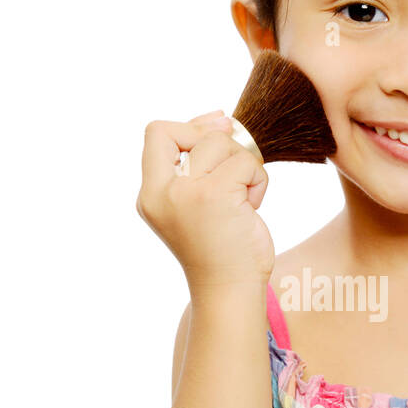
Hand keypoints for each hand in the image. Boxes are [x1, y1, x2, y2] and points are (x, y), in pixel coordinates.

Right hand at [136, 111, 273, 287]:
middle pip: (195, 134)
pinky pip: (244, 163)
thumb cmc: (221, 247)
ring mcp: (185, 193)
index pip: (156, 132)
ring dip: (244, 166)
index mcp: (151, 193)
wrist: (230, 288)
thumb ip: (198, 164)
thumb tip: (222, 119)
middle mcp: (161, 192)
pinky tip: (252, 206)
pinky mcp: (213, 196)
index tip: (217, 129)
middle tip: (236, 178)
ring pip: (222, 145)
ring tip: (242, 199)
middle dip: (225, 149)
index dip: (191, 126)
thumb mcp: (196, 201)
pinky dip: (257, 180)